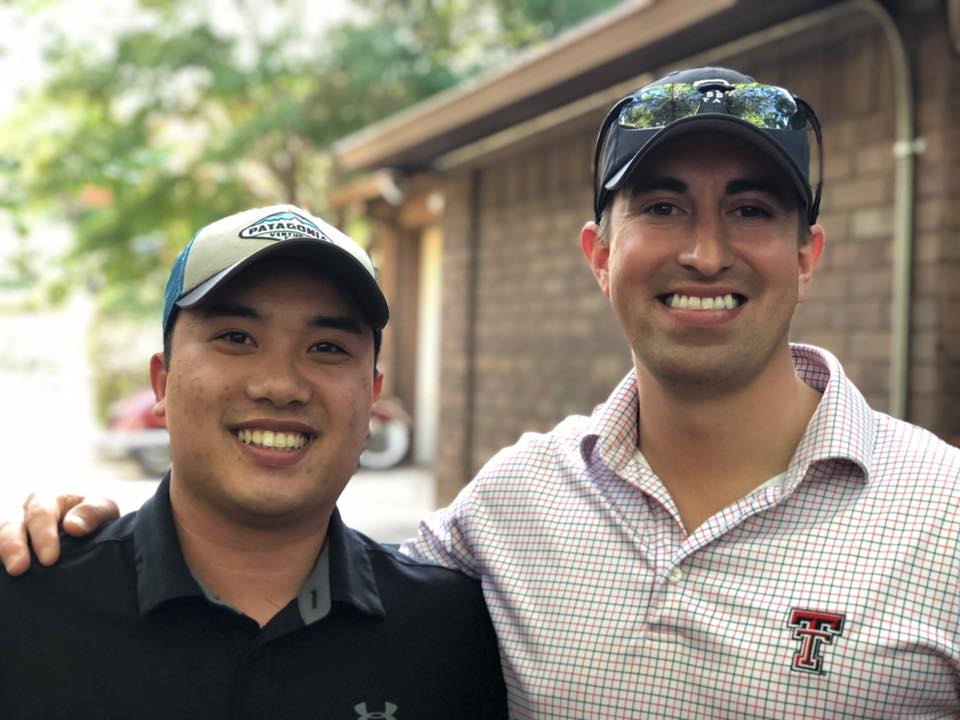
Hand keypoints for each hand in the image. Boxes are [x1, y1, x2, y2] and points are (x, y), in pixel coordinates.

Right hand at [0, 492, 119, 574]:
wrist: (93, 531)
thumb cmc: (96, 516)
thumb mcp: (103, 509)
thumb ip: (92, 512)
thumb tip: (73, 526)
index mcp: (48, 499)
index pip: (40, 514)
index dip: (43, 536)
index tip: (50, 559)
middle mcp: (25, 513)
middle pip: (11, 526)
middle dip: (14, 546)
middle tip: (18, 568)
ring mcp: (16, 531)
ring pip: (1, 536)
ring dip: (4, 554)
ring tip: (12, 573)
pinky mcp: (14, 548)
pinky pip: (1, 553)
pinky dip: (1, 560)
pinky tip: (5, 576)